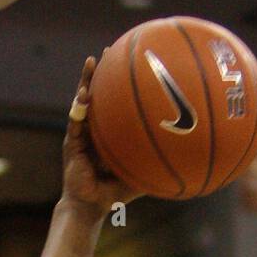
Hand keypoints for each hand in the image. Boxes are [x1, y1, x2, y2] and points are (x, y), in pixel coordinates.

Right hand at [62, 55, 140, 214]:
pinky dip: (79, 106)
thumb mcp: (139, 175)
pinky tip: (84, 95)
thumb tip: (185, 164)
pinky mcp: (71, 142)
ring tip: (92, 63)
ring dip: (86, 81)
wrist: (91, 207)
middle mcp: (94, 129)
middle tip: (111, 50)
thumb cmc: (113, 194)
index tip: (130, 64)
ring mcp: (81, 134)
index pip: (114, 104)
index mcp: (108, 133)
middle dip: (103, 72)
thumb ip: (155, 166)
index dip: (119, 85)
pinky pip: (75, 120)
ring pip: (83, 100)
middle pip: (98, 94)